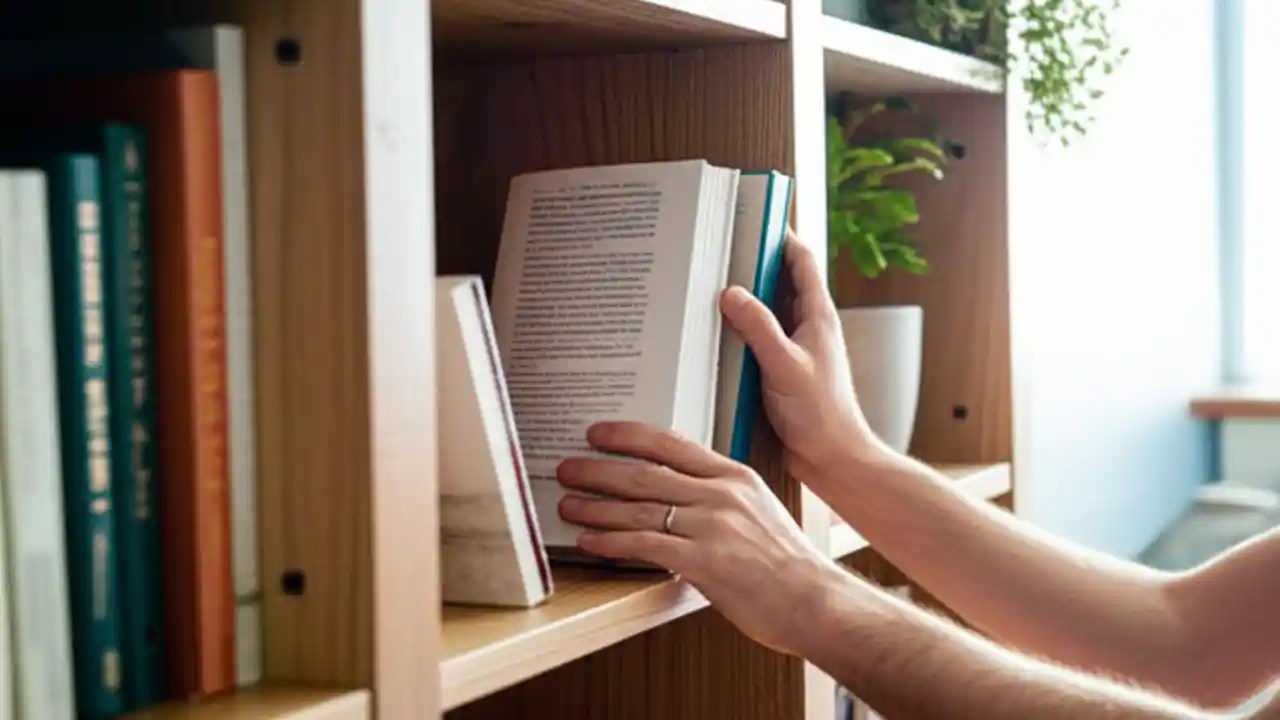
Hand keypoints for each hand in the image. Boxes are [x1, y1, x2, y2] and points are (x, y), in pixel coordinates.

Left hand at [557, 421, 843, 655]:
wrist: (814, 600)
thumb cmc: (787, 563)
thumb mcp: (757, 510)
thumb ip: (719, 496)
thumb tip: (677, 494)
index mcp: (734, 476)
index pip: (670, 442)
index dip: (628, 435)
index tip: (598, 433)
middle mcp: (720, 494)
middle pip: (645, 472)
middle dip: (598, 469)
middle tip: (567, 468)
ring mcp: (712, 526)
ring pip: (639, 507)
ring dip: (595, 507)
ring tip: (568, 505)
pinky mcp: (704, 561)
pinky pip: (645, 544)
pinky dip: (611, 542)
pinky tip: (589, 542)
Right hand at [719, 231, 882, 482]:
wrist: (832, 458)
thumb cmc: (820, 413)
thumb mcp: (785, 365)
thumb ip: (759, 327)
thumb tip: (731, 292)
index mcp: (817, 317)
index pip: (802, 262)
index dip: (781, 236)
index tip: (754, 217)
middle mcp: (807, 327)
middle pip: (779, 282)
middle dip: (752, 263)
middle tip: (718, 248)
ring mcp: (793, 349)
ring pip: (765, 312)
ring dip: (742, 299)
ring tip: (706, 285)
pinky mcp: (779, 371)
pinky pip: (755, 340)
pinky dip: (736, 332)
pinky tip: (711, 335)